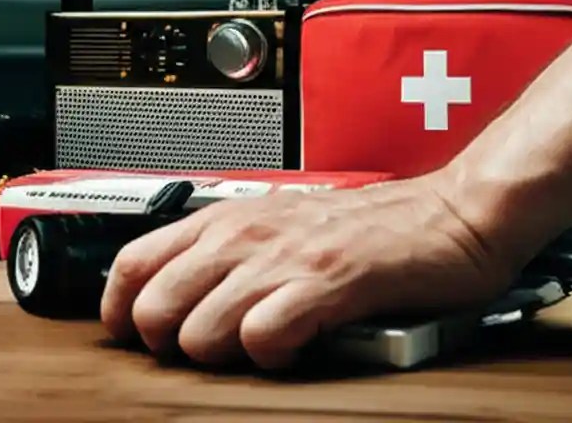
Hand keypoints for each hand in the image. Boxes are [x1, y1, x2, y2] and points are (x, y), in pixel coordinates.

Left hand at [99, 176, 517, 369]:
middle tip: (209, 349)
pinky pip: (265, 336)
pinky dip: (273, 357)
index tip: (131, 333)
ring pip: (201, 329)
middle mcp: (244, 234)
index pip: (133, 261)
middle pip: (155, 306)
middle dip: (170, 344)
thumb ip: (230, 251)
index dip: (119, 308)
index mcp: (227, 218)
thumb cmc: (371, 226)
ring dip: (224, 354)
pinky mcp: (328, 283)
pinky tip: (296, 348)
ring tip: (260, 347)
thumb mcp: (281, 225)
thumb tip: (179, 291)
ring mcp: (284, 258)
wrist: (453, 214)